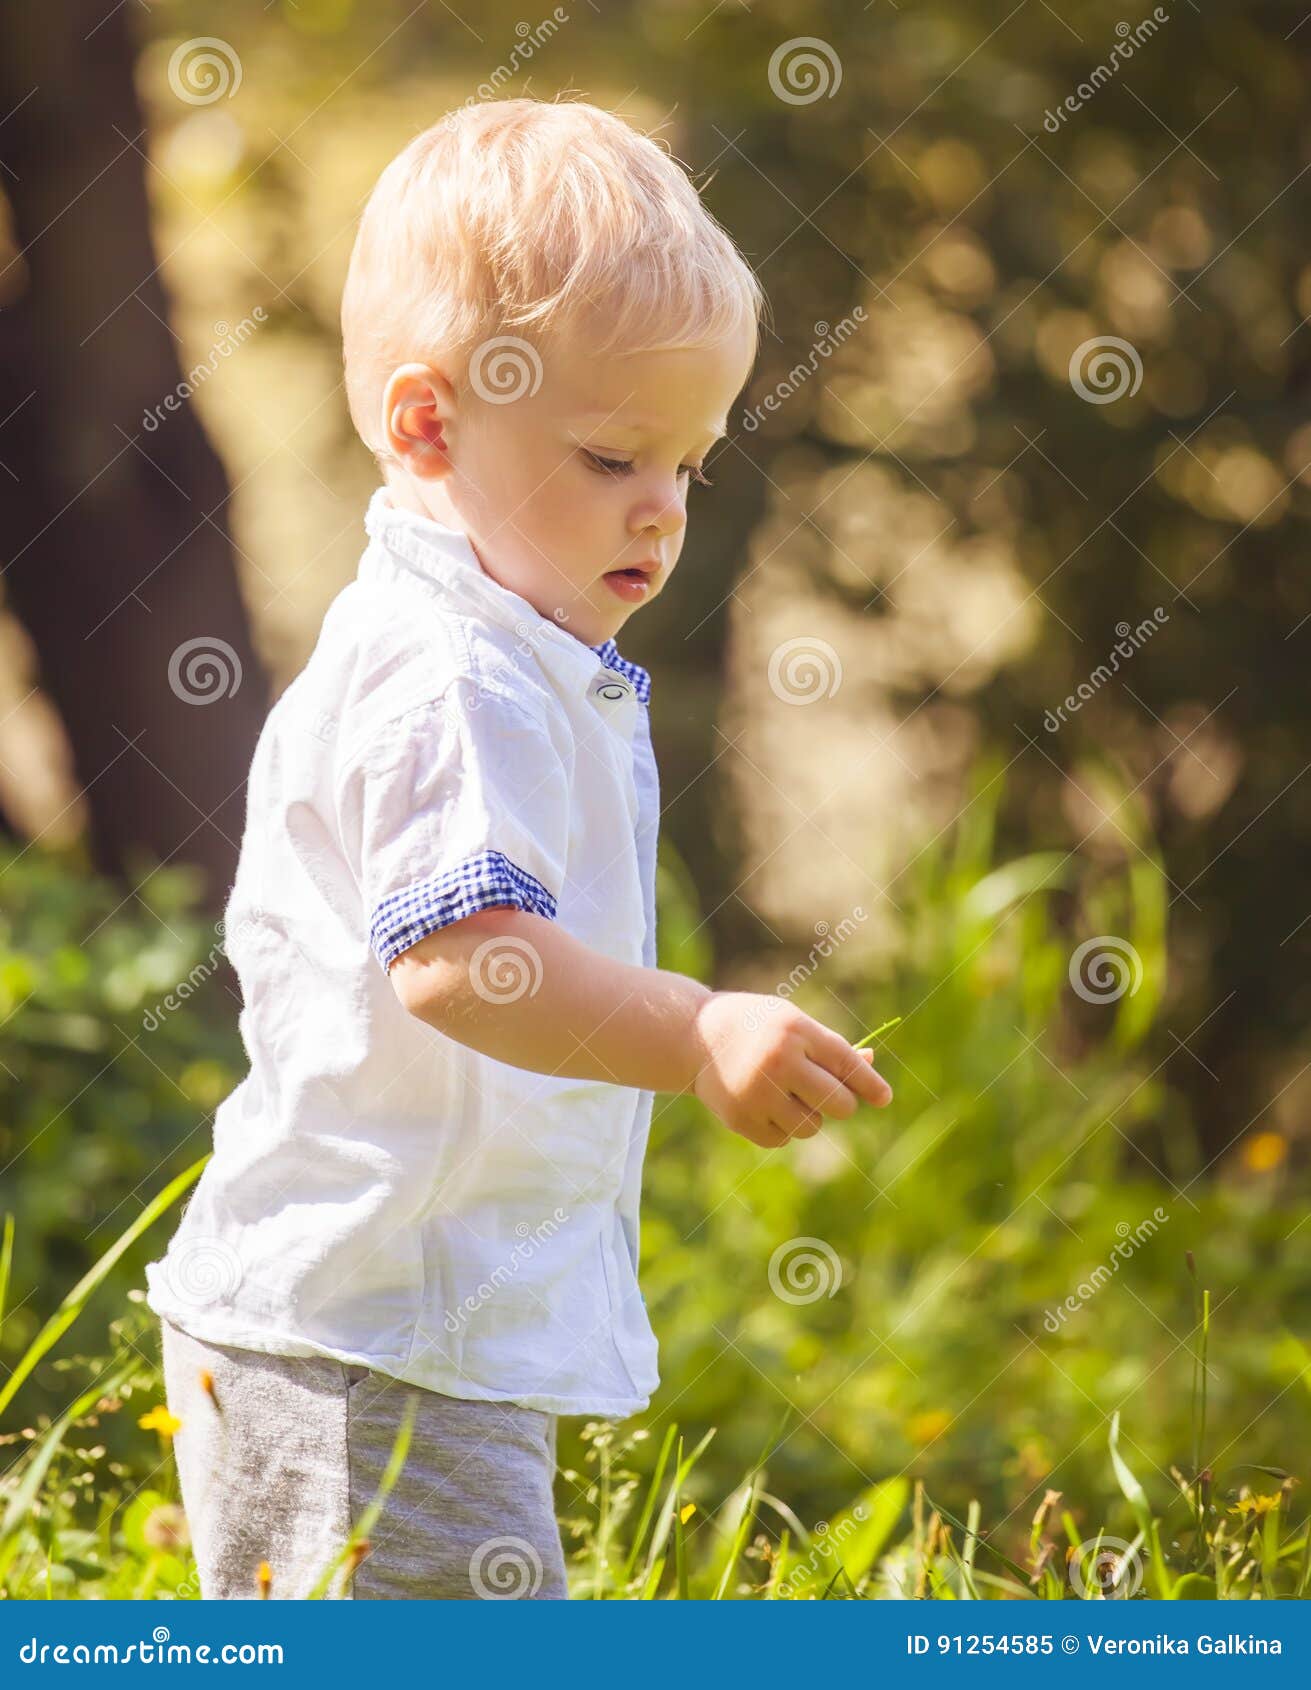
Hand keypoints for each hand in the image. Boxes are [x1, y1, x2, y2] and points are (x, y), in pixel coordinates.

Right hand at [689, 992, 892, 1147]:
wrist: (692, 1037)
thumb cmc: (754, 1026)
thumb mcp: (791, 1022)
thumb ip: (828, 1046)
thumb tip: (869, 1065)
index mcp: (794, 1031)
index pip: (845, 1063)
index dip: (869, 1084)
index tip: (884, 1098)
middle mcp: (778, 1062)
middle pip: (838, 1104)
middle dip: (841, 1103)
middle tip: (830, 1095)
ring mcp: (758, 1093)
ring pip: (811, 1127)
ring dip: (809, 1117)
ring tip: (787, 1095)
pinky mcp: (741, 1119)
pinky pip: (782, 1139)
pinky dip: (781, 1128)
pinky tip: (764, 1105)